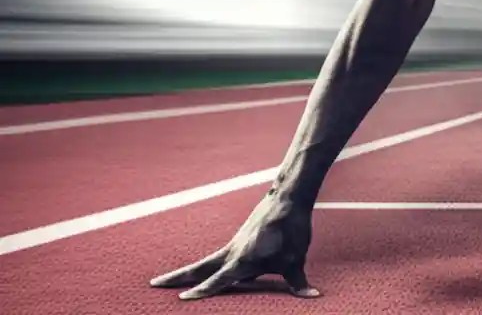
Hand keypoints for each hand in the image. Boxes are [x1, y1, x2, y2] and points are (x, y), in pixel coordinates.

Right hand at [150, 192, 319, 300]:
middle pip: (200, 268)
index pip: (219, 280)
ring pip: (206, 261)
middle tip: (153, 284)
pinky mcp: (240, 239)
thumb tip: (313, 298)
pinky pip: (219, 256)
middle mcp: (233, 252)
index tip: (183, 298)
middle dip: (178, 277)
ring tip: (166, 279)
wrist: (288, 197)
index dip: (203, 291)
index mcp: (244, 260)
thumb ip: (298, 283)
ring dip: (187, 271)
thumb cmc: (292, 230)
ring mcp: (234, 244)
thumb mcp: (296, 259)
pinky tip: (203, 271)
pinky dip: (206, 265)